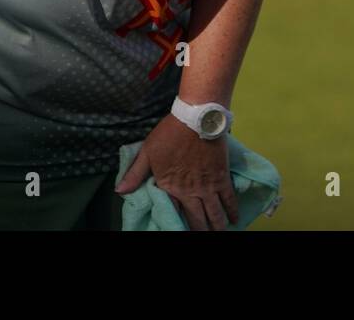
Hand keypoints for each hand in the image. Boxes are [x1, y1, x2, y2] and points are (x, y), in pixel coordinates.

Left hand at [115, 113, 238, 230]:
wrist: (195, 118)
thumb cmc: (169, 133)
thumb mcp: (147, 151)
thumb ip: (135, 173)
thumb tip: (119, 191)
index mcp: (169, 186)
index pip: (172, 212)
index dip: (176, 224)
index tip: (180, 230)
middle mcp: (189, 192)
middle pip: (196, 219)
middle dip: (200, 230)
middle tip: (203, 235)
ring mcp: (207, 186)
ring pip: (214, 213)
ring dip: (216, 225)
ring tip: (218, 232)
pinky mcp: (221, 178)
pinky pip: (228, 199)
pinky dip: (232, 210)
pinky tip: (234, 218)